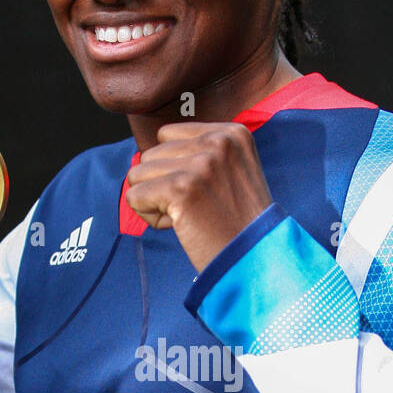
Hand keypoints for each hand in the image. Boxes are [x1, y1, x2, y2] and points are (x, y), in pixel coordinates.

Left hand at [125, 121, 273, 272]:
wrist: (257, 259)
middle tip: (196, 209)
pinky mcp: (181, 189)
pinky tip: (179, 226)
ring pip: (137, 174)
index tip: (203, 192)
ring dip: (155, 202)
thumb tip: (144, 155)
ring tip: (189, 217)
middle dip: (162, 185)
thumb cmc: (239, 224)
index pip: (167, 135)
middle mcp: (218, 141)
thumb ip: (198, 154)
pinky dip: (150, 217)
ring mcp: (200, 164)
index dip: (174, 168)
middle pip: (150, 154)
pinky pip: (134, 197)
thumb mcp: (231, 172)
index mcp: (231, 133)